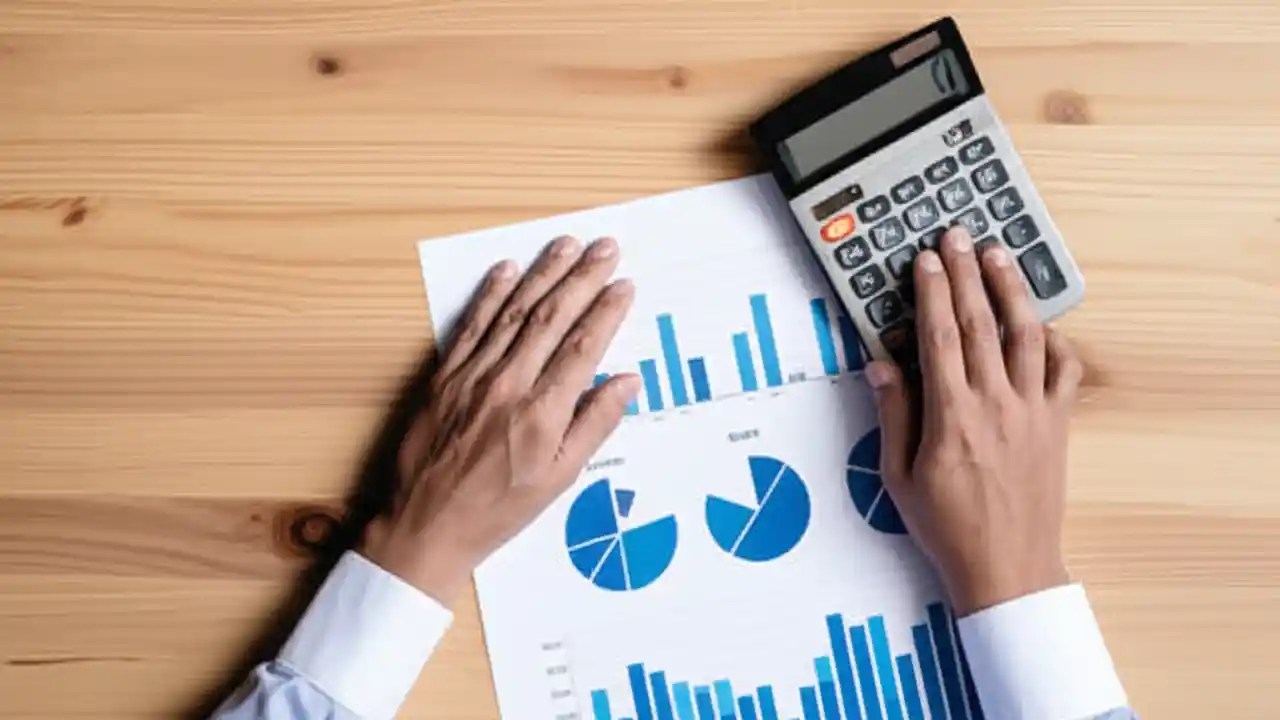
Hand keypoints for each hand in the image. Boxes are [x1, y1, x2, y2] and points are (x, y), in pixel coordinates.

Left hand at [362, 236, 640, 603]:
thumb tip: (626, 381)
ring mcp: (472, 377)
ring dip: (542, 274)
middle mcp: (507, 385)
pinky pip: (471, 325)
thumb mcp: (560, 480)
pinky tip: (506, 270)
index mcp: (542, 413)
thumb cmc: (498, 510)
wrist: (426, 526)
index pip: (582, 347)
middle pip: (551, 318)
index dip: (606, 312)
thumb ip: (595, 424)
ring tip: (566, 245)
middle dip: (581, 278)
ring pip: (513, 312)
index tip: (624, 285)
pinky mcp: (444, 377)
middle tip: (605, 248)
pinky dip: (491, 295)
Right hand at [865, 227, 1083, 615]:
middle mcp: (995, 405)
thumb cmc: (947, 527)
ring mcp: (1032, 412)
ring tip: (999, 257)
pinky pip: (1064, 372)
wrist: (1007, 567)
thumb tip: (881, 365)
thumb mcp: (898, 476)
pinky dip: (1055, 341)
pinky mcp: (1057, 424)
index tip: (926, 260)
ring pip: (1025, 335)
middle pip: (980, 322)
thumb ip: (893, 415)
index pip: (940, 336)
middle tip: (959, 237)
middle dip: (967, 273)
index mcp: (951, 416)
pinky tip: (1042, 322)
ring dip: (1011, 291)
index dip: (932, 291)